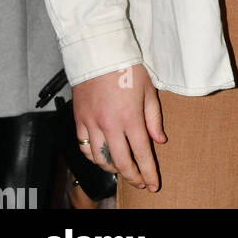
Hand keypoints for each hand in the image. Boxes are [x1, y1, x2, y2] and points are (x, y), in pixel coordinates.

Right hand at [72, 64, 166, 191]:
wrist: (99, 52)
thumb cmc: (127, 67)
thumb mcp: (148, 90)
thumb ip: (153, 118)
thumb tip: (159, 140)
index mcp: (130, 117)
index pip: (141, 153)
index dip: (148, 172)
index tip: (153, 185)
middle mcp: (109, 124)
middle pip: (120, 161)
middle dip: (132, 176)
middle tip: (140, 182)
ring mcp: (92, 123)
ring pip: (100, 158)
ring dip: (112, 168)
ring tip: (123, 169)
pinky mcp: (79, 119)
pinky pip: (84, 146)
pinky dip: (93, 156)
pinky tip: (102, 156)